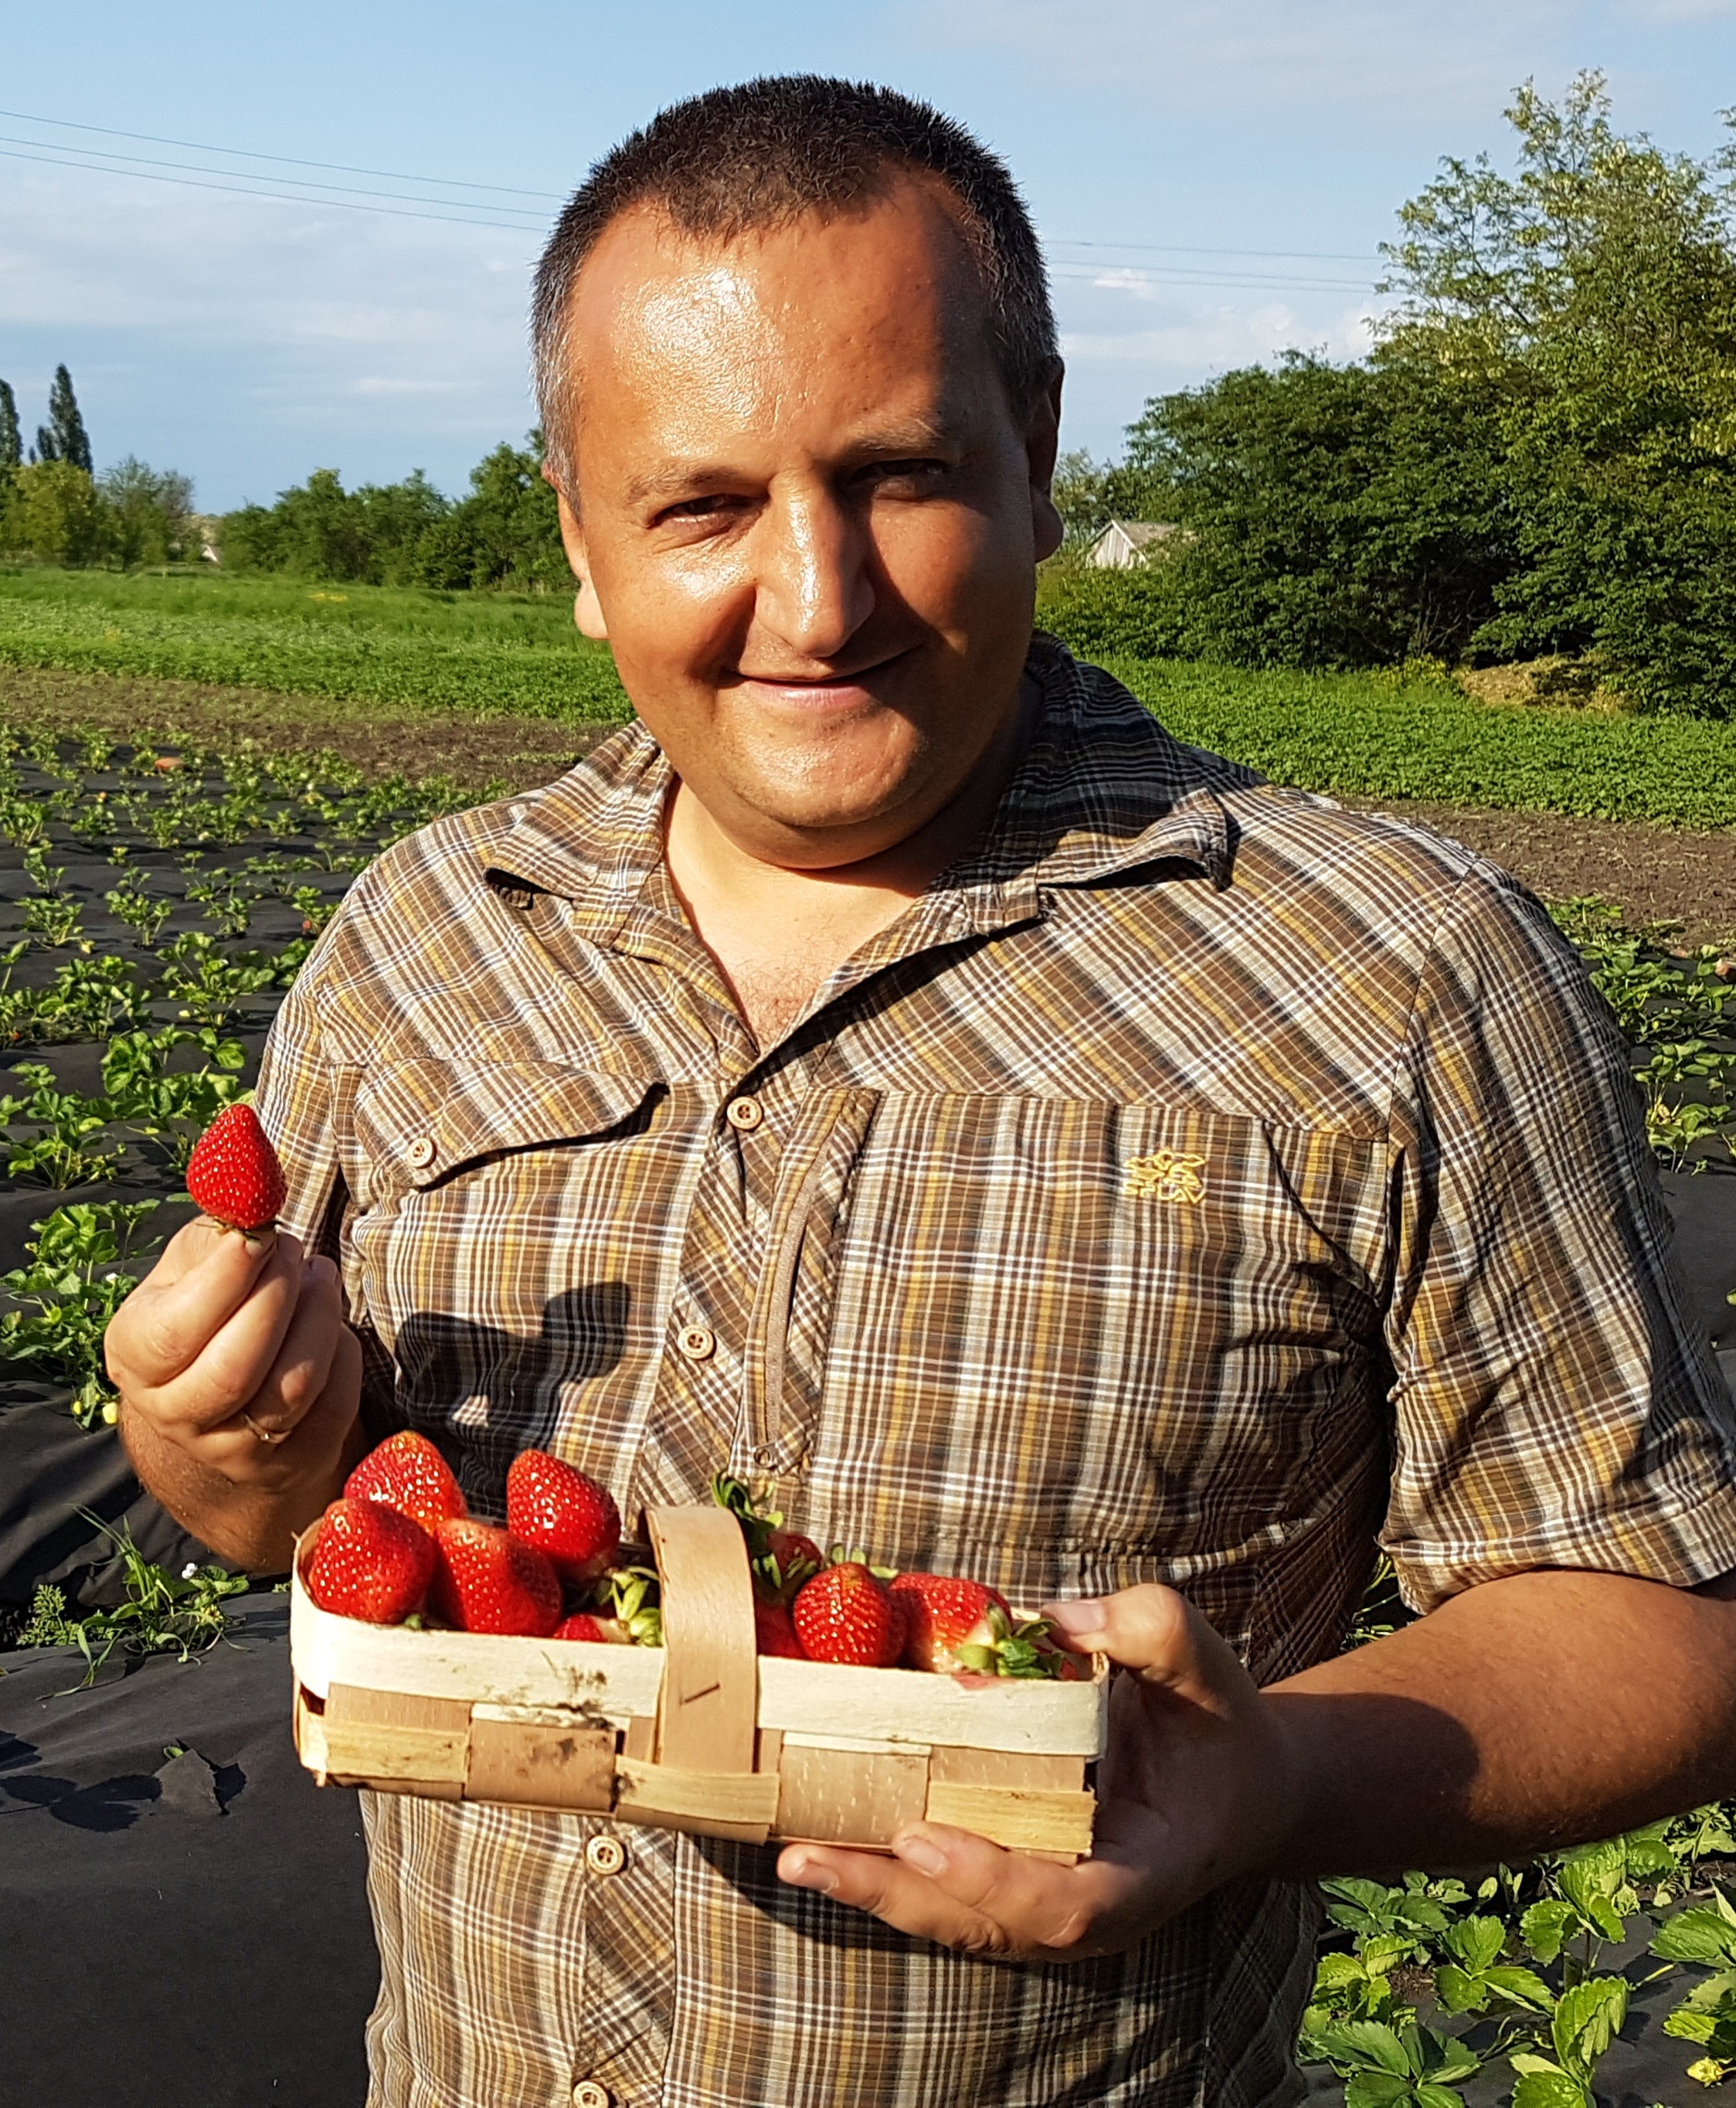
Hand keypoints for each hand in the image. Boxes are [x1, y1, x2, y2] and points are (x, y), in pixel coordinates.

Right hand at [105, 1216, 360, 1499]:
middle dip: (279, 1299)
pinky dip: (343, 1355)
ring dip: (318, 1320)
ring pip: (291, 1389)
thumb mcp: (194, 1263)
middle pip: (236, 1369)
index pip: (175, 1333)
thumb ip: (218, 1229)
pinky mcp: (290, 1465)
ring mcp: (232, 1450)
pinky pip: (333, 1407)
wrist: (227, 1393)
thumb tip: (248, 1181)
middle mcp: (174, 1414)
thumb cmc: (210, 1306)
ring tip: (321, 1277)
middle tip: (297, 1252)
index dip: (226, 1282)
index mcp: (136, 1357)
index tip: (263, 1237)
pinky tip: (331, 1323)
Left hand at [775, 1584, 1292, 1960]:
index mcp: (1146, 1868)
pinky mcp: (1022, 1883)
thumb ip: (1146, 1628)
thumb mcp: (1201, 1657)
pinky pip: (950, 1894)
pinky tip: (827, 1842)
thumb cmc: (1217, 1718)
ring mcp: (1054, 1905)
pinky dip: (889, 1874)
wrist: (1243, 1783)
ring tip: (798, 1852)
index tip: (924, 1838)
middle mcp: (1094, 1906)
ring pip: (957, 1919)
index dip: (994, 1880)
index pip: (1071, 1903)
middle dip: (896, 1892)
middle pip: (988, 1925)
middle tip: (813, 1853)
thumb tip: (1052, 1619)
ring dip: (876, 1890)